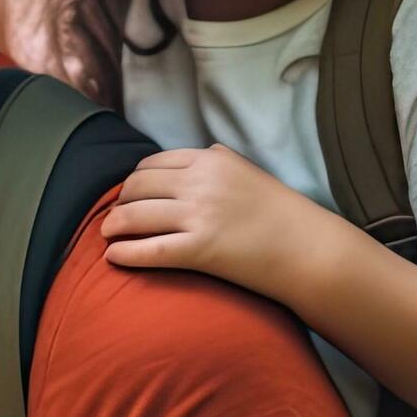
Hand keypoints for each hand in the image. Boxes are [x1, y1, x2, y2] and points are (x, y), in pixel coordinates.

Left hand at [97, 144, 336, 298]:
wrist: (310, 249)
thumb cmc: (282, 215)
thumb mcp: (247, 173)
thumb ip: (215, 164)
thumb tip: (187, 161)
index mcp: (211, 159)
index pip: (154, 163)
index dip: (135, 180)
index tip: (129, 192)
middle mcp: (200, 182)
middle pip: (138, 186)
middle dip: (120, 200)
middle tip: (115, 214)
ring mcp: (199, 215)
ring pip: (135, 215)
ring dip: (114, 225)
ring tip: (107, 233)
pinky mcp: (200, 249)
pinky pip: (149, 250)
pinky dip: (125, 253)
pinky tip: (113, 256)